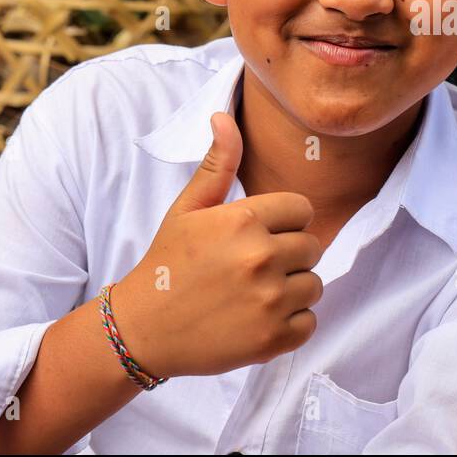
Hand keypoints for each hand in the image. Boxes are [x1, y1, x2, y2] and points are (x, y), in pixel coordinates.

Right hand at [109, 111, 322, 378]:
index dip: (284, 223)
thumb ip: (218, 164)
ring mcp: (269, 301)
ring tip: (254, 294)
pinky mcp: (272, 339)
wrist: (142, 330)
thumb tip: (224, 117)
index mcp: (244, 220)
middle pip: (312, 247)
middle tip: (253, 268)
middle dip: (289, 256)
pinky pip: (310, 323)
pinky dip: (290, 324)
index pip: (302, 210)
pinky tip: (258, 319)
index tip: (260, 236)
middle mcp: (261, 257)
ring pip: (314, 285)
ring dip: (292, 290)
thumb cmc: (167, 264)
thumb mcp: (188, 209)